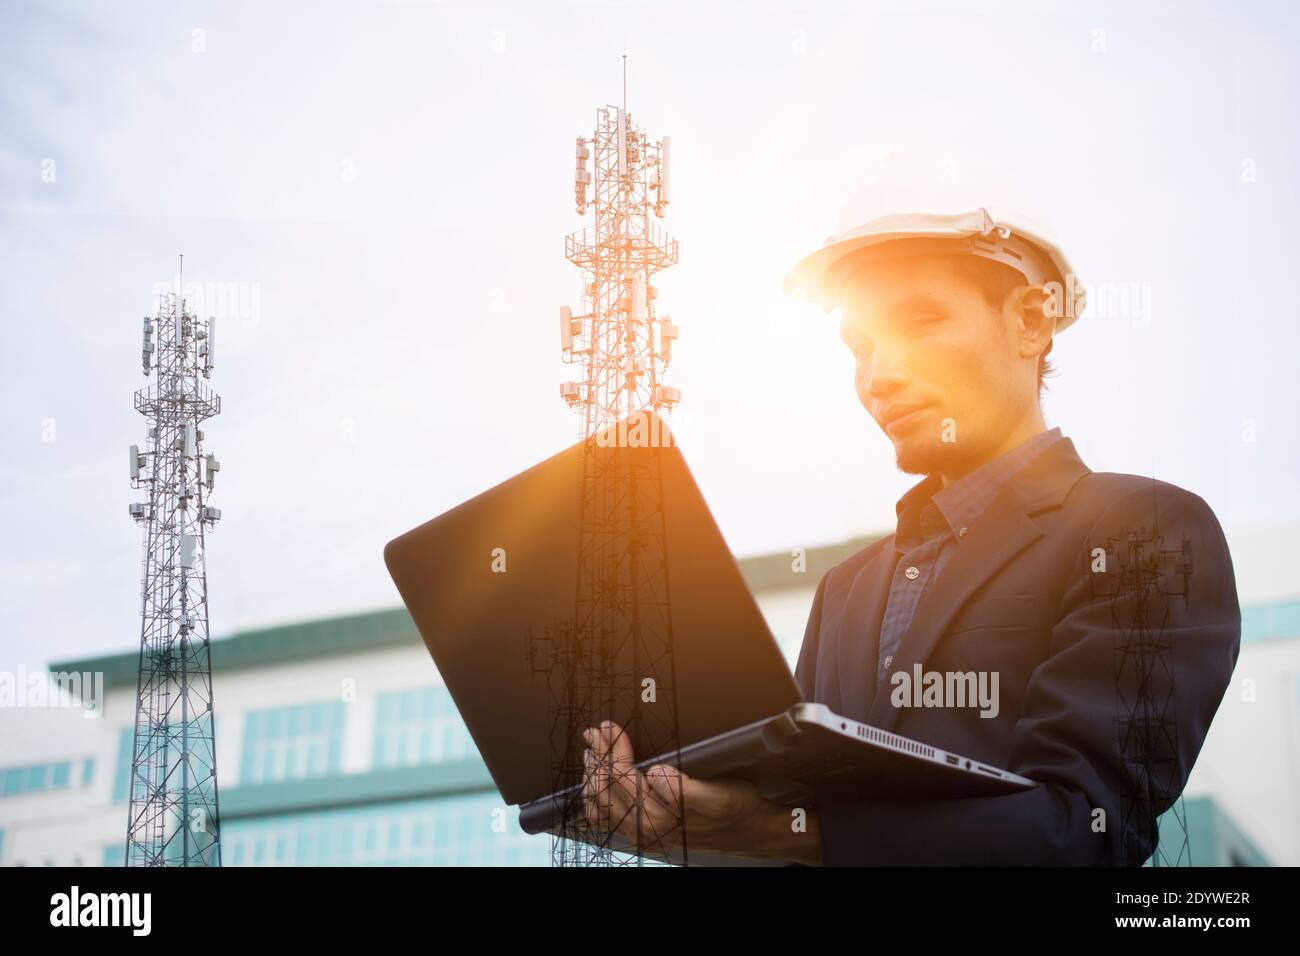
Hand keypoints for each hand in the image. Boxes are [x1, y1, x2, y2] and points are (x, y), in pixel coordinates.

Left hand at [581, 720, 821, 864]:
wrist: (748, 831)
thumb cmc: (734, 809)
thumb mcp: (717, 794)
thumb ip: (683, 788)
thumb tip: (656, 772)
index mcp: (659, 817)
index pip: (621, 776)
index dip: (612, 748)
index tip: (610, 727)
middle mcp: (646, 829)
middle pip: (607, 788)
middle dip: (598, 756)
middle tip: (593, 732)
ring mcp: (642, 833)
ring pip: (601, 803)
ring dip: (593, 775)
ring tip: (592, 751)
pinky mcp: (644, 834)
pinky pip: (607, 819)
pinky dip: (595, 799)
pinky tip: (595, 783)